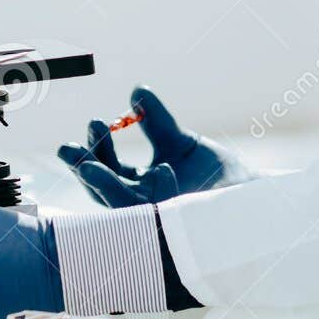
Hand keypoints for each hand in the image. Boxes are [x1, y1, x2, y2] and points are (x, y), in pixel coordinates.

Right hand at [56, 87, 251, 207]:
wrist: (250, 196)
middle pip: (101, 187)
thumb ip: (156, 119)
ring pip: (118, 206)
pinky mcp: (171, 228)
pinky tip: (163, 168)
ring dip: (102, 186)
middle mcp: (140, 203)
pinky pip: (152, 215)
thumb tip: (136, 90)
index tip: (95, 121)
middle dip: (83, 168)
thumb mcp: (180, 141)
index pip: (108, 166)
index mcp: (140, 183)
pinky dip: (153, 193)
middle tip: (68, 147)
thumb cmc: (216, 173)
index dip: (97, 146)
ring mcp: (153, 217)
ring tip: (89, 166)